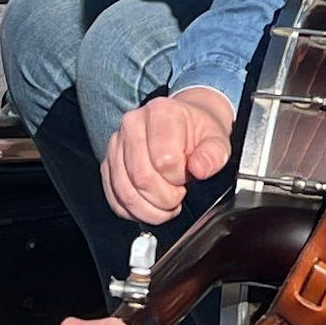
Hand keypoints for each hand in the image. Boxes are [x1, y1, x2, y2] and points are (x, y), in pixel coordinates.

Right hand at [104, 86, 234, 225]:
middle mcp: (132, 125)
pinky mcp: (108, 164)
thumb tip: (200, 169)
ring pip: (125, 192)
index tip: (187, 178)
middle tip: (178, 197)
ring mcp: (116, 145)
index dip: (178, 179)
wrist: (185, 125)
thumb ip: (213, 154)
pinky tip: (150, 206)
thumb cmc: (198, 132)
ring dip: (149, 210)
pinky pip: (114, 198)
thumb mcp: (217, 139)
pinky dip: (134, 211)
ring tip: (166, 205)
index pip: (163, 160)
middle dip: (164, 199)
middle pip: (141, 178)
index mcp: (160, 113)